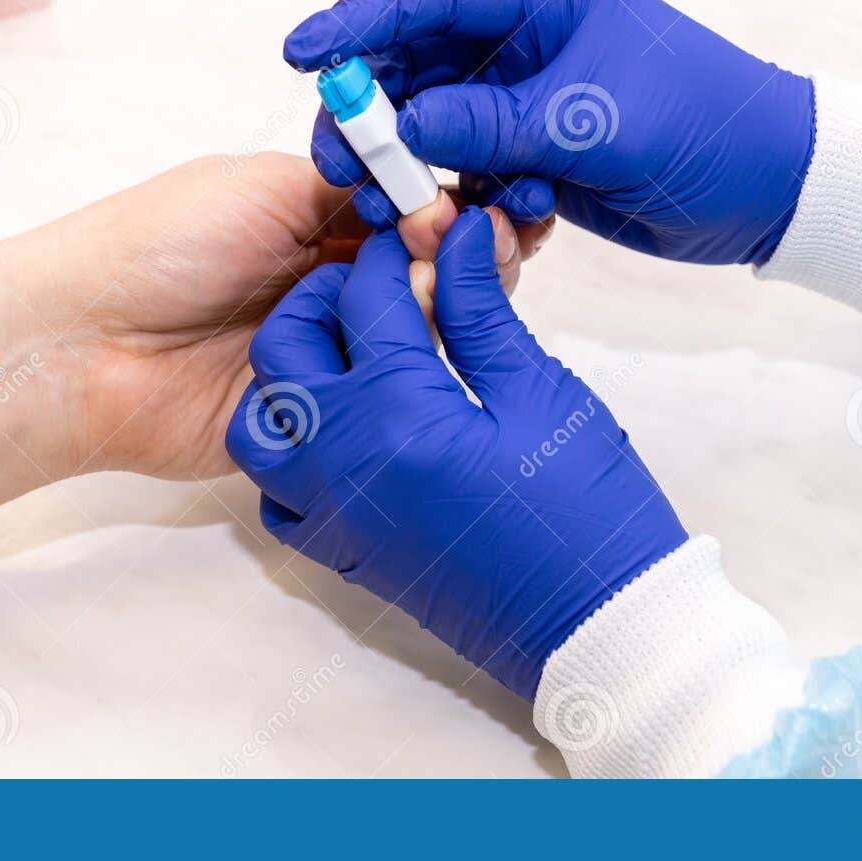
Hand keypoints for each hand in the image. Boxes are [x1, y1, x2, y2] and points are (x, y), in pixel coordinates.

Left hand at [48, 153, 546, 479]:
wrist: (86, 343)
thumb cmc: (163, 245)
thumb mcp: (268, 186)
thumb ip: (359, 186)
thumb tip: (440, 197)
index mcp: (319, 220)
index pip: (415, 212)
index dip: (457, 210)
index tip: (491, 206)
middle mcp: (333, 286)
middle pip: (431, 274)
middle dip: (467, 255)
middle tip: (485, 245)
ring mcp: (333, 353)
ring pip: (422, 335)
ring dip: (439, 305)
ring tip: (426, 288)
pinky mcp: (327, 417)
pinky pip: (389, 401)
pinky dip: (413, 372)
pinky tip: (417, 348)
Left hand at [223, 208, 688, 696]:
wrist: (596, 629)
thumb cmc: (585, 511)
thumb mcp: (539, 393)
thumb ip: (481, 311)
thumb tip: (459, 236)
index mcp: (400, 413)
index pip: (368, 297)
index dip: (394, 248)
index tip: (422, 231)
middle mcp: (344, 462)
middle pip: (290, 345)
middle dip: (328, 297)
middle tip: (381, 285)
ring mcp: (332, 512)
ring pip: (265, 419)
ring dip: (297, 373)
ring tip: (356, 357)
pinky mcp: (339, 550)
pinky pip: (278, 490)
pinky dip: (295, 448)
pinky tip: (350, 429)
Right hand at [285, 0, 814, 264]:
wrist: (775, 190)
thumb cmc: (705, 126)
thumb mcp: (594, 120)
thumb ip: (492, 123)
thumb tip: (403, 129)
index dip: (359, 21)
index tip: (303, 55)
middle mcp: (529, 42)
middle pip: (418, 67)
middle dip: (375, 116)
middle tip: (340, 164)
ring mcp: (531, 103)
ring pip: (439, 132)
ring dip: (417, 174)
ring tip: (404, 216)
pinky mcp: (539, 158)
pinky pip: (474, 177)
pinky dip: (468, 204)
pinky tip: (494, 225)